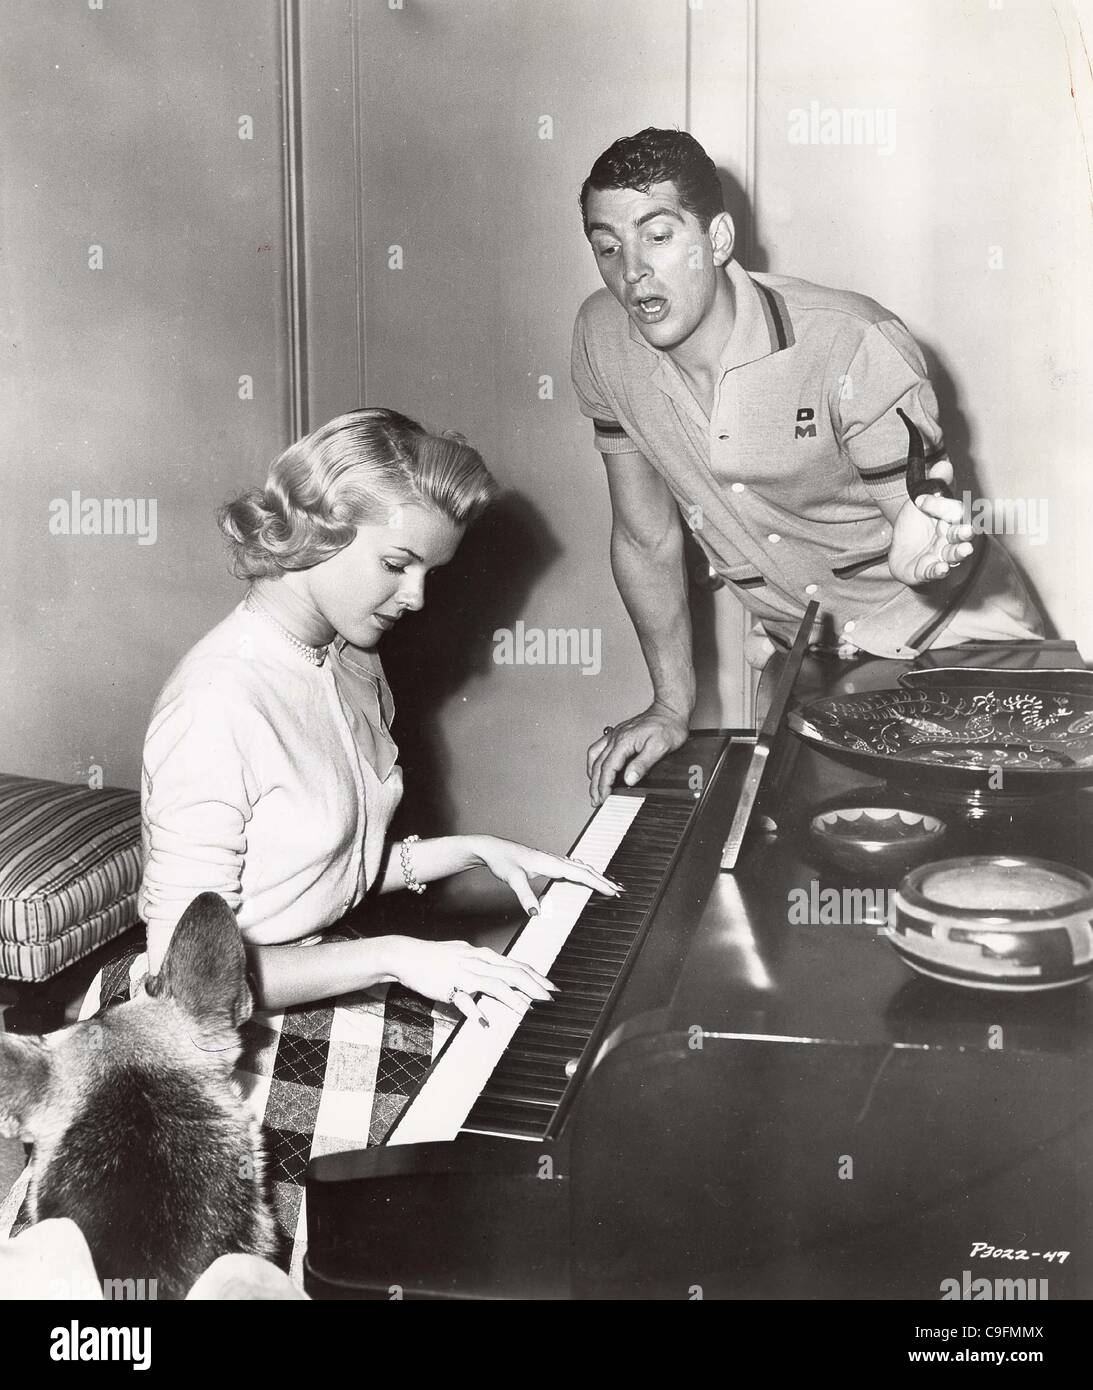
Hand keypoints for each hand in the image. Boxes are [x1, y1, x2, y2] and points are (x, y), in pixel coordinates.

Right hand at [387, 935, 556, 1026]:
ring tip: (527, 1010)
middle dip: (534, 986)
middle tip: (550, 999)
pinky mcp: (447, 986)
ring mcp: (463, 973)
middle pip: (512, 973)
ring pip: (493, 984)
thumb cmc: (436, 958)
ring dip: (513, 997)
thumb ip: (485, 967)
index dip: (537, 976)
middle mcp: (477, 961)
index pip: (517, 965)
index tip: (552, 988)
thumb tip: (504, 977)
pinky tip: (485, 1022)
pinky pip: (463, 1000)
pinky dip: (475, 1010)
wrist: (407, 955)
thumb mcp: (466, 956)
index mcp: (483, 955)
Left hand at [469, 836, 622, 914]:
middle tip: (620, 890)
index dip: (598, 883)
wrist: (492, 848)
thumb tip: (536, 913)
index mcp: (551, 863)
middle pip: (585, 869)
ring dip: (596, 875)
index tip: (612, 890)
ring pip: (580, 867)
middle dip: (603, 879)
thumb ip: (525, 895)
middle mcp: (554, 860)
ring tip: (609, 884)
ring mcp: (551, 860)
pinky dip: (584, 873)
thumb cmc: (502, 860)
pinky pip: (572, 868)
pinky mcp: (547, 863)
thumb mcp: (512, 879)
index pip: (580, 874)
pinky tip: (585, 876)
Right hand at [586, 703, 688, 805]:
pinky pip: (598, 748)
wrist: (670, 709)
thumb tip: (629, 779)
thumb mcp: (660, 747)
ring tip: (593, 787)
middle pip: (598, 765)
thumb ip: (642, 764)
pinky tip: (597, 767)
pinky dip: (594, 761)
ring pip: (595, 756)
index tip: (603, 798)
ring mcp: (615, 734)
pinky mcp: (618, 733)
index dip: (604, 786)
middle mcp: (616, 737)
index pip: (608, 768)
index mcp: (624, 741)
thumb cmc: (668, 725)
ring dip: (592, 774)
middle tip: (596, 799)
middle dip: (595, 785)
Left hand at [888, 461, 974, 584]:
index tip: (920, 500)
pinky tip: (941, 569)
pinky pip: (935, 572)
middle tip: (966, 530)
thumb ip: (934, 484)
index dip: (939, 505)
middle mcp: (951, 539)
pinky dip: (939, 571)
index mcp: (951, 520)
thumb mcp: (921, 502)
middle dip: (964, 532)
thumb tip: (944, 463)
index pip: (954, 511)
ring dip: (959, 552)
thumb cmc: (919, 526)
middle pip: (961, 535)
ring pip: (954, 555)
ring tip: (964, 550)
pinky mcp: (927, 571)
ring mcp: (941, 556)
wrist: (903, 551)